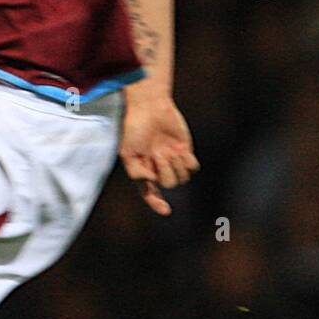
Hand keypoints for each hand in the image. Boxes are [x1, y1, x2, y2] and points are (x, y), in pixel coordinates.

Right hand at [120, 91, 198, 216]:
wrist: (150, 107)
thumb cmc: (134, 128)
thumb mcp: (126, 152)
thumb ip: (135, 171)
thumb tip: (152, 182)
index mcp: (142, 171)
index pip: (149, 193)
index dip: (157, 203)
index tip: (166, 210)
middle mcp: (158, 168)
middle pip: (169, 184)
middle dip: (165, 170)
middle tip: (157, 154)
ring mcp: (172, 161)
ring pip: (182, 178)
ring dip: (175, 165)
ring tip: (167, 150)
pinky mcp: (185, 152)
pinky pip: (192, 168)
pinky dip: (187, 162)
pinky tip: (180, 151)